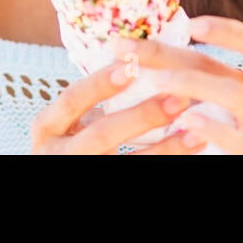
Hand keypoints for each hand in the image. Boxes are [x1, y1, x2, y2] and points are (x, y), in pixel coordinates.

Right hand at [29, 58, 212, 154]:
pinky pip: (140, 172)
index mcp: (46, 127)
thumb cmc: (68, 142)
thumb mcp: (66, 122)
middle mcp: (59, 153)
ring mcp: (82, 171)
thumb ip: (88, 101)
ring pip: (129, 162)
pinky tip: (193, 146)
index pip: (73, 100)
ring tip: (196, 128)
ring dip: (167, 146)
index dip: (100, 83)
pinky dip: (169, 158)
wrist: (64, 166)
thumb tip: (135, 59)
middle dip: (143, 116)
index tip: (130, 66)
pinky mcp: (105, 183)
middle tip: (178, 97)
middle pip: (103, 134)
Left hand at [109, 16, 242, 154]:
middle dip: (170, 55)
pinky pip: (238, 138)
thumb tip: (161, 45)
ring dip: (190, 84)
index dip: (225, 30)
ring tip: (155, 81)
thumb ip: (220, 71)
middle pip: (221, 66)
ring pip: (232, 95)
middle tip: (129, 49)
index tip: (189, 24)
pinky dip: (212, 128)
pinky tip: (187, 121)